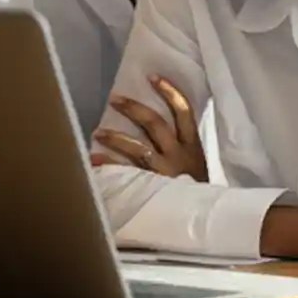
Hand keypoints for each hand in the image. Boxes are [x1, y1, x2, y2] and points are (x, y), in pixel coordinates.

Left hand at [91, 76, 207, 181]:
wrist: (203, 220)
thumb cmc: (196, 192)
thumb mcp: (196, 166)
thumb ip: (181, 148)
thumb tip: (158, 126)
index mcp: (192, 146)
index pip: (184, 111)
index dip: (170, 92)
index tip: (153, 77)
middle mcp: (179, 155)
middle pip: (156, 124)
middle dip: (134, 109)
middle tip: (115, 98)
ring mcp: (165, 171)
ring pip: (139, 147)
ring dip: (116, 137)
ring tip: (98, 131)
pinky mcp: (152, 187)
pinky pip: (126, 173)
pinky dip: (109, 165)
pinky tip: (94, 160)